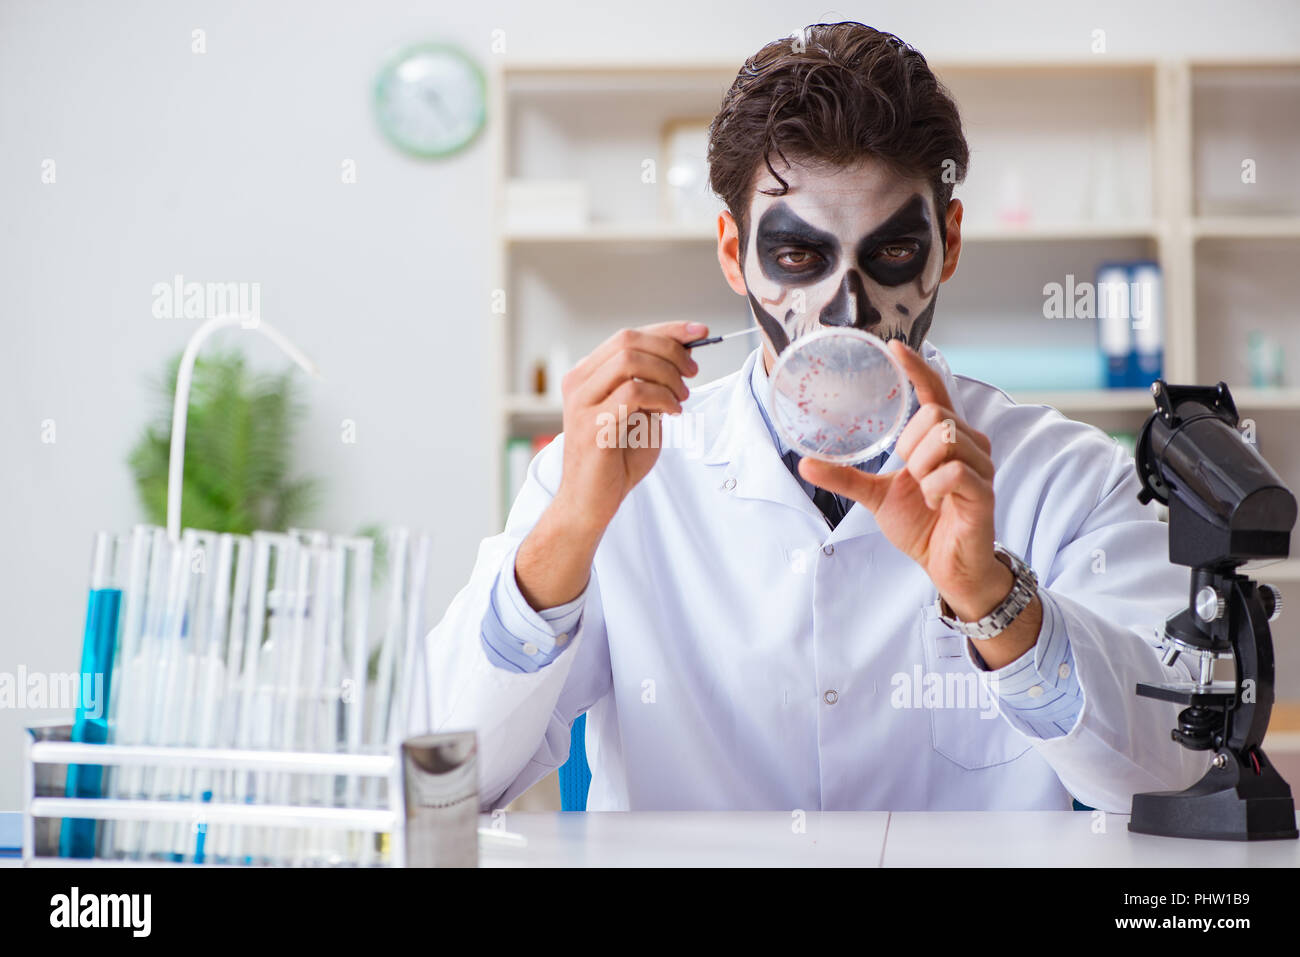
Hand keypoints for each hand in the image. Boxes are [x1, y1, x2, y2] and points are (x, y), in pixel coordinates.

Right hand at [552, 321, 702, 533]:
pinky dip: (661, 397)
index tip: (701, 333)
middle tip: (692, 374)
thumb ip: (652, 385)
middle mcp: (579, 382)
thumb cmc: (616, 459)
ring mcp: (582, 403)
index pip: (628, 335)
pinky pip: (632, 393)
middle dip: (671, 351)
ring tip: (681, 398)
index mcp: (587, 374)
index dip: (668, 330)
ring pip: (629, 361)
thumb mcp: (640, 413)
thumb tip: (683, 356)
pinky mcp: (592, 426)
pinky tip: (672, 413)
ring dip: (667, 375)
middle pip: (628, 340)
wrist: (591, 502)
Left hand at [797, 339, 1009, 622]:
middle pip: (933, 416)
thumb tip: (803, 463)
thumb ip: (845, 477)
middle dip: (911, 446)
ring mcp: (981, 465)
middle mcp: (970, 443)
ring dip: (922, 470)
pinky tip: (936, 503)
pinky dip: (934, 490)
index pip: (934, 390)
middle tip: (911, 475)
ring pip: (944, 440)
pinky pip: (953, 472)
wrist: (947, 565)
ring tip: (925, 491)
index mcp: (945, 437)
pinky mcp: (985, 490)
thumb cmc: (921, 524)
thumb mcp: (876, 496)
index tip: (894, 347)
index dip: (917, 368)